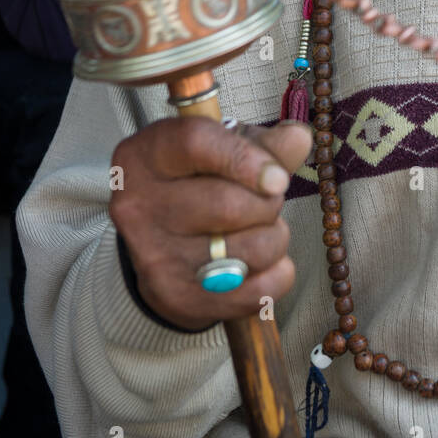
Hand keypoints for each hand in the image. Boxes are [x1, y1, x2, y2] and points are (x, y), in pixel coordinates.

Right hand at [110, 118, 313, 330]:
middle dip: (269, 202)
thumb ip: (263, 144)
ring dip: (275, 237)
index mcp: (145, 156)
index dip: (245, 158)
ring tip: (259, 230)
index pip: (196, 144)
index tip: (278, 176)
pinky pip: (262, 289)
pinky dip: (277, 274)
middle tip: (267, 199)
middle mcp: (139, 207)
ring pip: (254, 249)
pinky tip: (257, 263)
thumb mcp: (221, 150)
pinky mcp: (179, 299)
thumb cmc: (194, 184)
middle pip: (230, 205)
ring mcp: (156, 259)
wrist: (157, 247)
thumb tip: (298, 139)